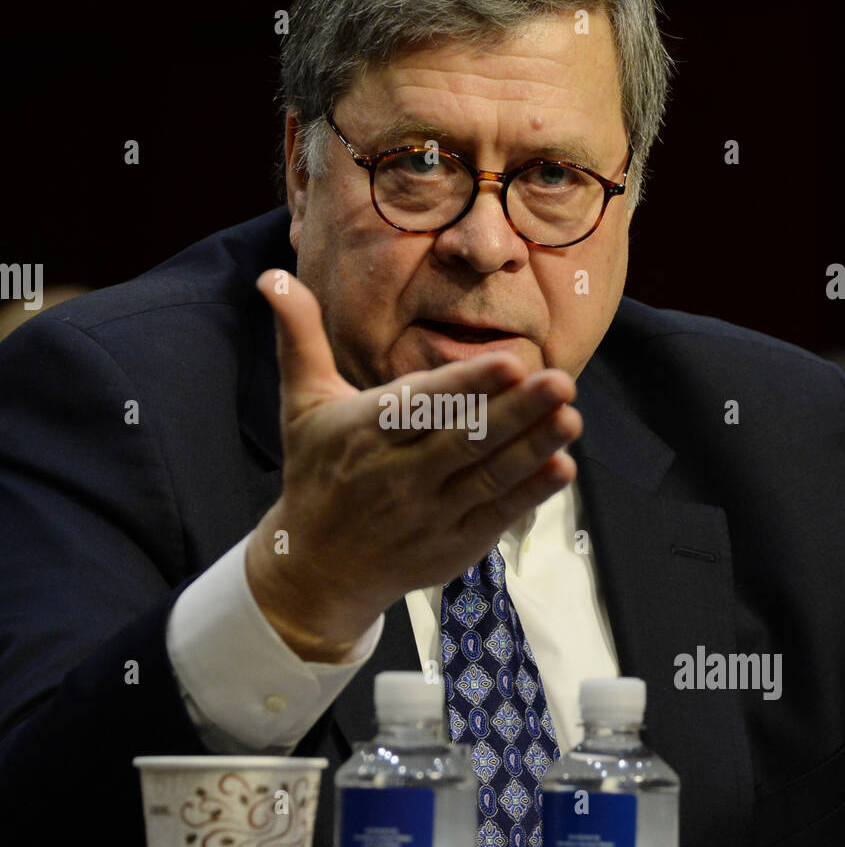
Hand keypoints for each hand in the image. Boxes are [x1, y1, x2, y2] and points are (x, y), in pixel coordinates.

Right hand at [245, 269, 581, 660]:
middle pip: (465, 440)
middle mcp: (397, 475)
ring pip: (488, 476)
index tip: (508, 362)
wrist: (315, 568)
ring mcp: (428, 513)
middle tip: (560, 380)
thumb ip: (299, 337)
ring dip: (533, 448)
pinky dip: (530, 494)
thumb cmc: (315, 471)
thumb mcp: (301, 403)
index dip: (467, 386)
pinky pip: (496, 515)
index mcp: (364, 432)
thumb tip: (272, 277)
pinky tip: (562, 466)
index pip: (423, 406)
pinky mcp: (452, 543)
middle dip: (516, 411)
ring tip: (571, 417)